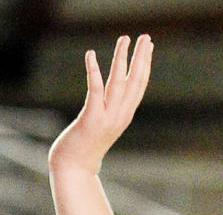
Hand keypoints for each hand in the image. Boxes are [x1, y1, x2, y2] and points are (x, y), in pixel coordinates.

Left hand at [48, 35, 153, 175]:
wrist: (73, 170)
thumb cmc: (84, 148)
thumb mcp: (102, 127)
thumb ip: (108, 112)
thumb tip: (108, 97)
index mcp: (124, 116)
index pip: (139, 86)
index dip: (145, 65)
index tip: (148, 47)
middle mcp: (120, 115)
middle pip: (134, 81)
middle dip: (141, 57)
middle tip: (145, 36)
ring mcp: (106, 117)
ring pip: (118, 82)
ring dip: (121, 58)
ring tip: (124, 39)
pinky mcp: (90, 118)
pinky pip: (94, 90)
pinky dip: (93, 71)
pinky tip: (91, 55)